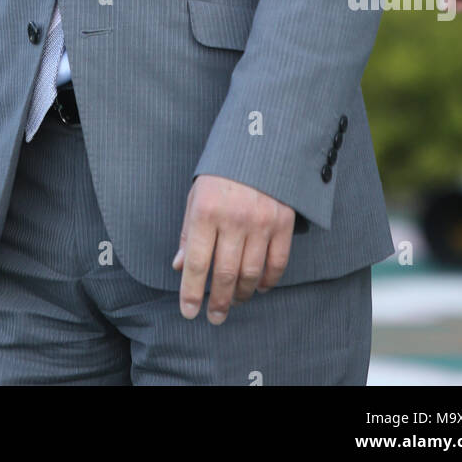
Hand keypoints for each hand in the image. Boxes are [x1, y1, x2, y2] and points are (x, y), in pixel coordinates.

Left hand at [172, 175, 294, 323]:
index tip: (188, 312)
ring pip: (250, 274)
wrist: (260, 143)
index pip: (195, 262)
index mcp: (205, 211)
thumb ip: (187, 232)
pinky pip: (277, 263)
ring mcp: (261, 222)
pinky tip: (259, 287)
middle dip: (217, 302)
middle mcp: (233, 219)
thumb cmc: (221, 173)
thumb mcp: (196, 195)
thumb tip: (178, 267)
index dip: (190, 292)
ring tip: (233, 301)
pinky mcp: (283, 222)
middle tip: (214, 317)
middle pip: (224, 274)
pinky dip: (268, 281)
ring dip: (241, 294)